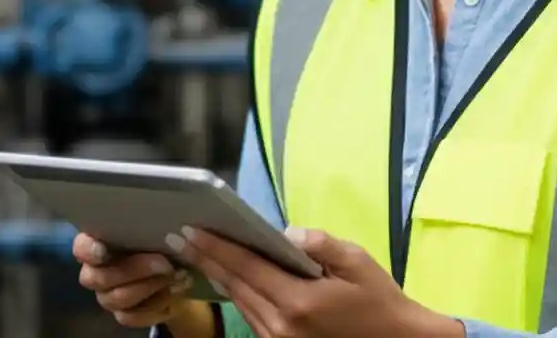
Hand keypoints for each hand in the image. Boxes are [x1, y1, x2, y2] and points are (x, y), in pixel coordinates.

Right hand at [72, 232, 208, 331]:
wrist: (178, 269)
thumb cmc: (161, 240)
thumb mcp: (159, 228)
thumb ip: (154, 226)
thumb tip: (172, 225)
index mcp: (97, 245)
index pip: (81, 248)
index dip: (89, 250)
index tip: (102, 250)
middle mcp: (96, 273)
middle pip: (99, 278)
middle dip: (135, 270)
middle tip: (165, 262)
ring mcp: (107, 296)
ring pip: (118, 298)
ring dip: (151, 286)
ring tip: (177, 274)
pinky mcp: (124, 314)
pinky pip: (133, 316)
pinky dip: (158, 303)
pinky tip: (176, 290)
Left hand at [173, 226, 464, 337]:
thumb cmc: (378, 300)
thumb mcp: (356, 261)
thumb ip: (319, 243)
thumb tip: (285, 232)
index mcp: (298, 302)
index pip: (247, 267)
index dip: (216, 247)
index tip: (190, 229)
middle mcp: (281, 326)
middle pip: (235, 286)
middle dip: (206, 259)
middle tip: (178, 237)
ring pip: (239, 303)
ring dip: (217, 276)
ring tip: (196, 253)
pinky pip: (251, 317)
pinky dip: (236, 294)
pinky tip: (227, 277)